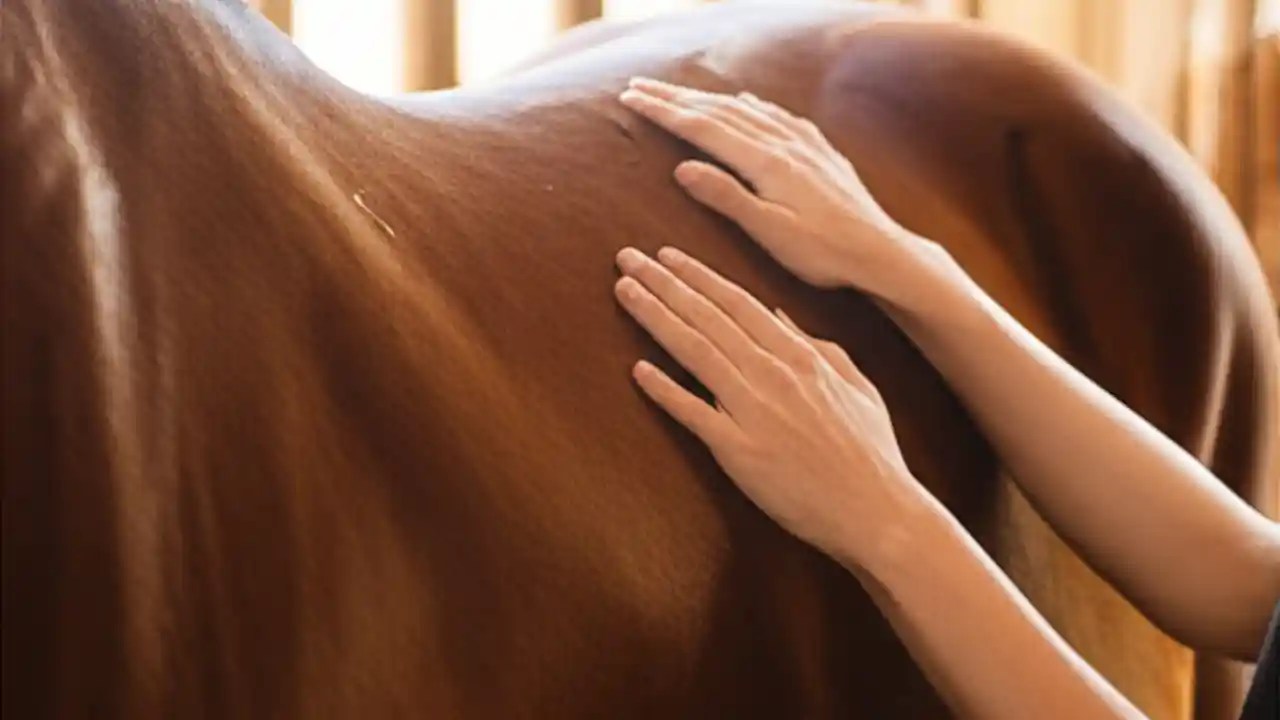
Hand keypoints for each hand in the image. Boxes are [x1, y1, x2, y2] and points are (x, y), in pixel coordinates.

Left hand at [614, 245, 931, 568]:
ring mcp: (755, 412)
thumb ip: (816, 346)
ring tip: (624, 292)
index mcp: (802, 356)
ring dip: (655, 318)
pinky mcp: (740, 451)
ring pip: (696, 352)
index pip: (738, 303)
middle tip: (627, 259)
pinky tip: (638, 370)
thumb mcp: (856, 385)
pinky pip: (695, 414)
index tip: (666, 256)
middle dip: (664, 284)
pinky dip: (665, 390)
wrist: (877, 512)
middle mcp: (774, 374)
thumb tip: (778, 313)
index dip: (698, 276)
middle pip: (708, 317)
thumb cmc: (870, 452)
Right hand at [619, 77, 935, 296]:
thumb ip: (727, 196)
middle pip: (720, 110)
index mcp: (766, 162)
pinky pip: (776, 114)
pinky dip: (750, 103)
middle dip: (675, 97)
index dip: (664, 111)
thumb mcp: (770, 232)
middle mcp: (784, 142)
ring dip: (708, 97)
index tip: (630, 98)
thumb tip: (682, 167)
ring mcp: (804, 142)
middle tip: (638, 86)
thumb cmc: (824, 252)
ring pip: (747, 108)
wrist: (882, 251)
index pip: (703, 127)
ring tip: (679, 92)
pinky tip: (746, 100)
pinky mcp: (820, 150)